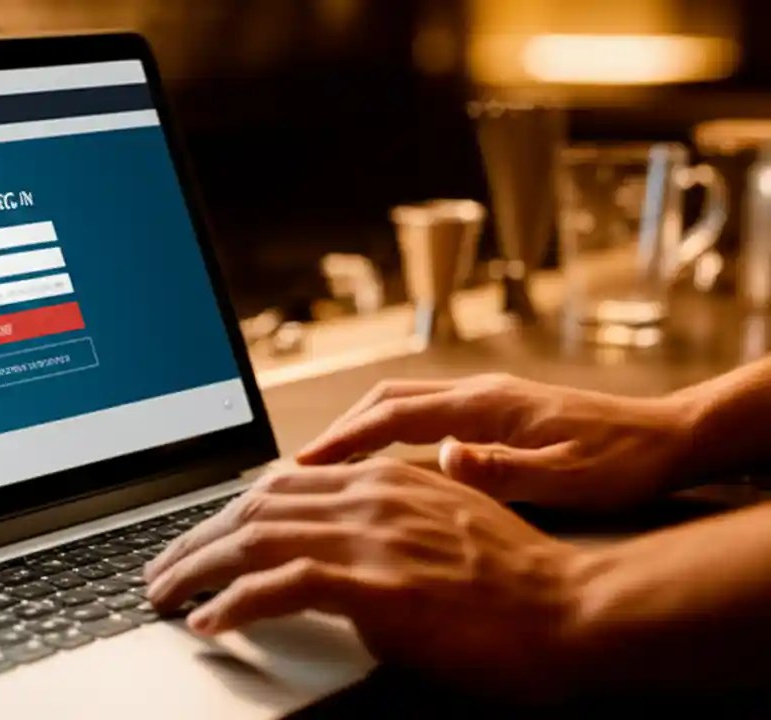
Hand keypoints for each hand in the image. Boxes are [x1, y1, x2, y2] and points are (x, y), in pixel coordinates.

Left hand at [143, 460, 588, 697]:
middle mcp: (367, 494)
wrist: (573, 610)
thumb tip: (333, 556)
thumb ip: (382, 530)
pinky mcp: (372, 582)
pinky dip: (234, 603)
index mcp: (382, 477)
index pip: (278, 485)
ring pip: (253, 539)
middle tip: (160, 571)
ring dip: (196, 570)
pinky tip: (208, 621)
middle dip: (195, 541)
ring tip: (163, 596)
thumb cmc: (515, 583)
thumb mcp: (442, 530)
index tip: (197, 540)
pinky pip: (278, 586)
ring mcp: (368, 535)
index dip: (226, 514)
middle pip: (252, 506)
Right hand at [296, 373, 700, 510]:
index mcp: (486, 406)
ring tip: (331, 467)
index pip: (394, 417)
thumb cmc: (623, 462)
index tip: (303, 465)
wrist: (670, 438)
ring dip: (361, 428)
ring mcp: (486, 398)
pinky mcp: (495, 410)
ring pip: (403, 401)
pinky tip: (387, 467)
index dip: (342, 440)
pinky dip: (390, 434)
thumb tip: (443, 458)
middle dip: (339, 429)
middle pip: (387, 398)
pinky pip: (425, 413)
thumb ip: (501, 469)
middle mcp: (478, 393)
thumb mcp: (568, 477)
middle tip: (303, 466)